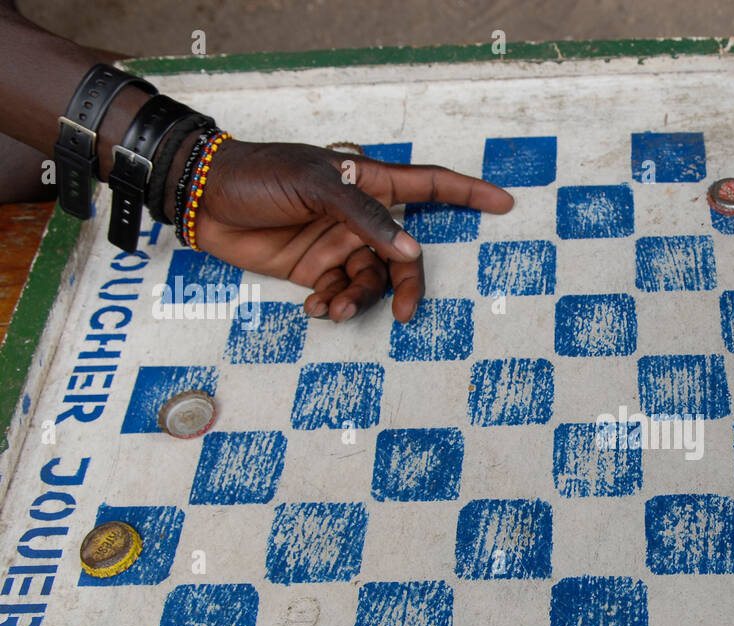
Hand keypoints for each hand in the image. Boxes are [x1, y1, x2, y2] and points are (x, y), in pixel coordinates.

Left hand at [189, 140, 513, 322]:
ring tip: (334, 310)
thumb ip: (365, 218)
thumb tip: (407, 252)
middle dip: (407, 285)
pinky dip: (333, 306)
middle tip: (406, 313)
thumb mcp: (315, 186)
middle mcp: (360, 217)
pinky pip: (340, 294)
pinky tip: (315, 309)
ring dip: (359, 301)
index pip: (429, 186)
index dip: (468, 193)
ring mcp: (338, 244)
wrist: (202, 198)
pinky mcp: (313, 270)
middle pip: (404, 255)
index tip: (505, 203)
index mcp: (368, 183)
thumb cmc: (259, 176)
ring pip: (372, 282)